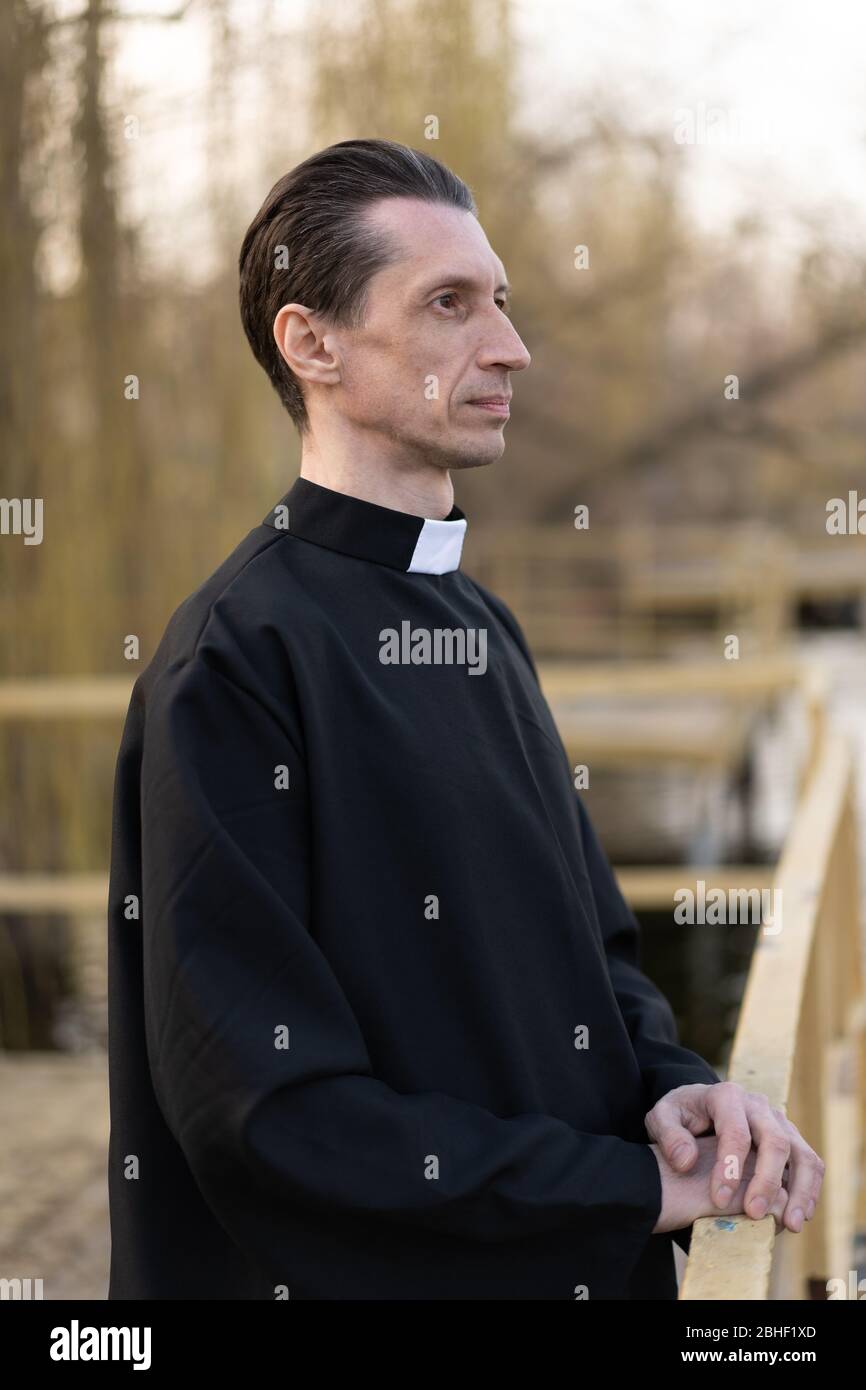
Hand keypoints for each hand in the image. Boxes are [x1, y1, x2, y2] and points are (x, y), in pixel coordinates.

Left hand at [644, 1080, 824, 1234]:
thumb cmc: (681, 1115)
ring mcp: (778, 1121)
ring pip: (802, 1152)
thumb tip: (686, 1160)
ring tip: (791, 1224)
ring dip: (800, 1190)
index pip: (735, 1132)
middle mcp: (758, 1105)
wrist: (699, 1106)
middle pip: (775, 1140)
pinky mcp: (790, 1139)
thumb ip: (668, 1135)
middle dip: (767, 1180)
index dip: (729, 1167)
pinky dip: (809, 1189)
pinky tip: (799, 1216)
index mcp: (726, 1095)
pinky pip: (810, 1163)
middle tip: (754, 1213)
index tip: (718, 1198)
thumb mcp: (661, 1117)